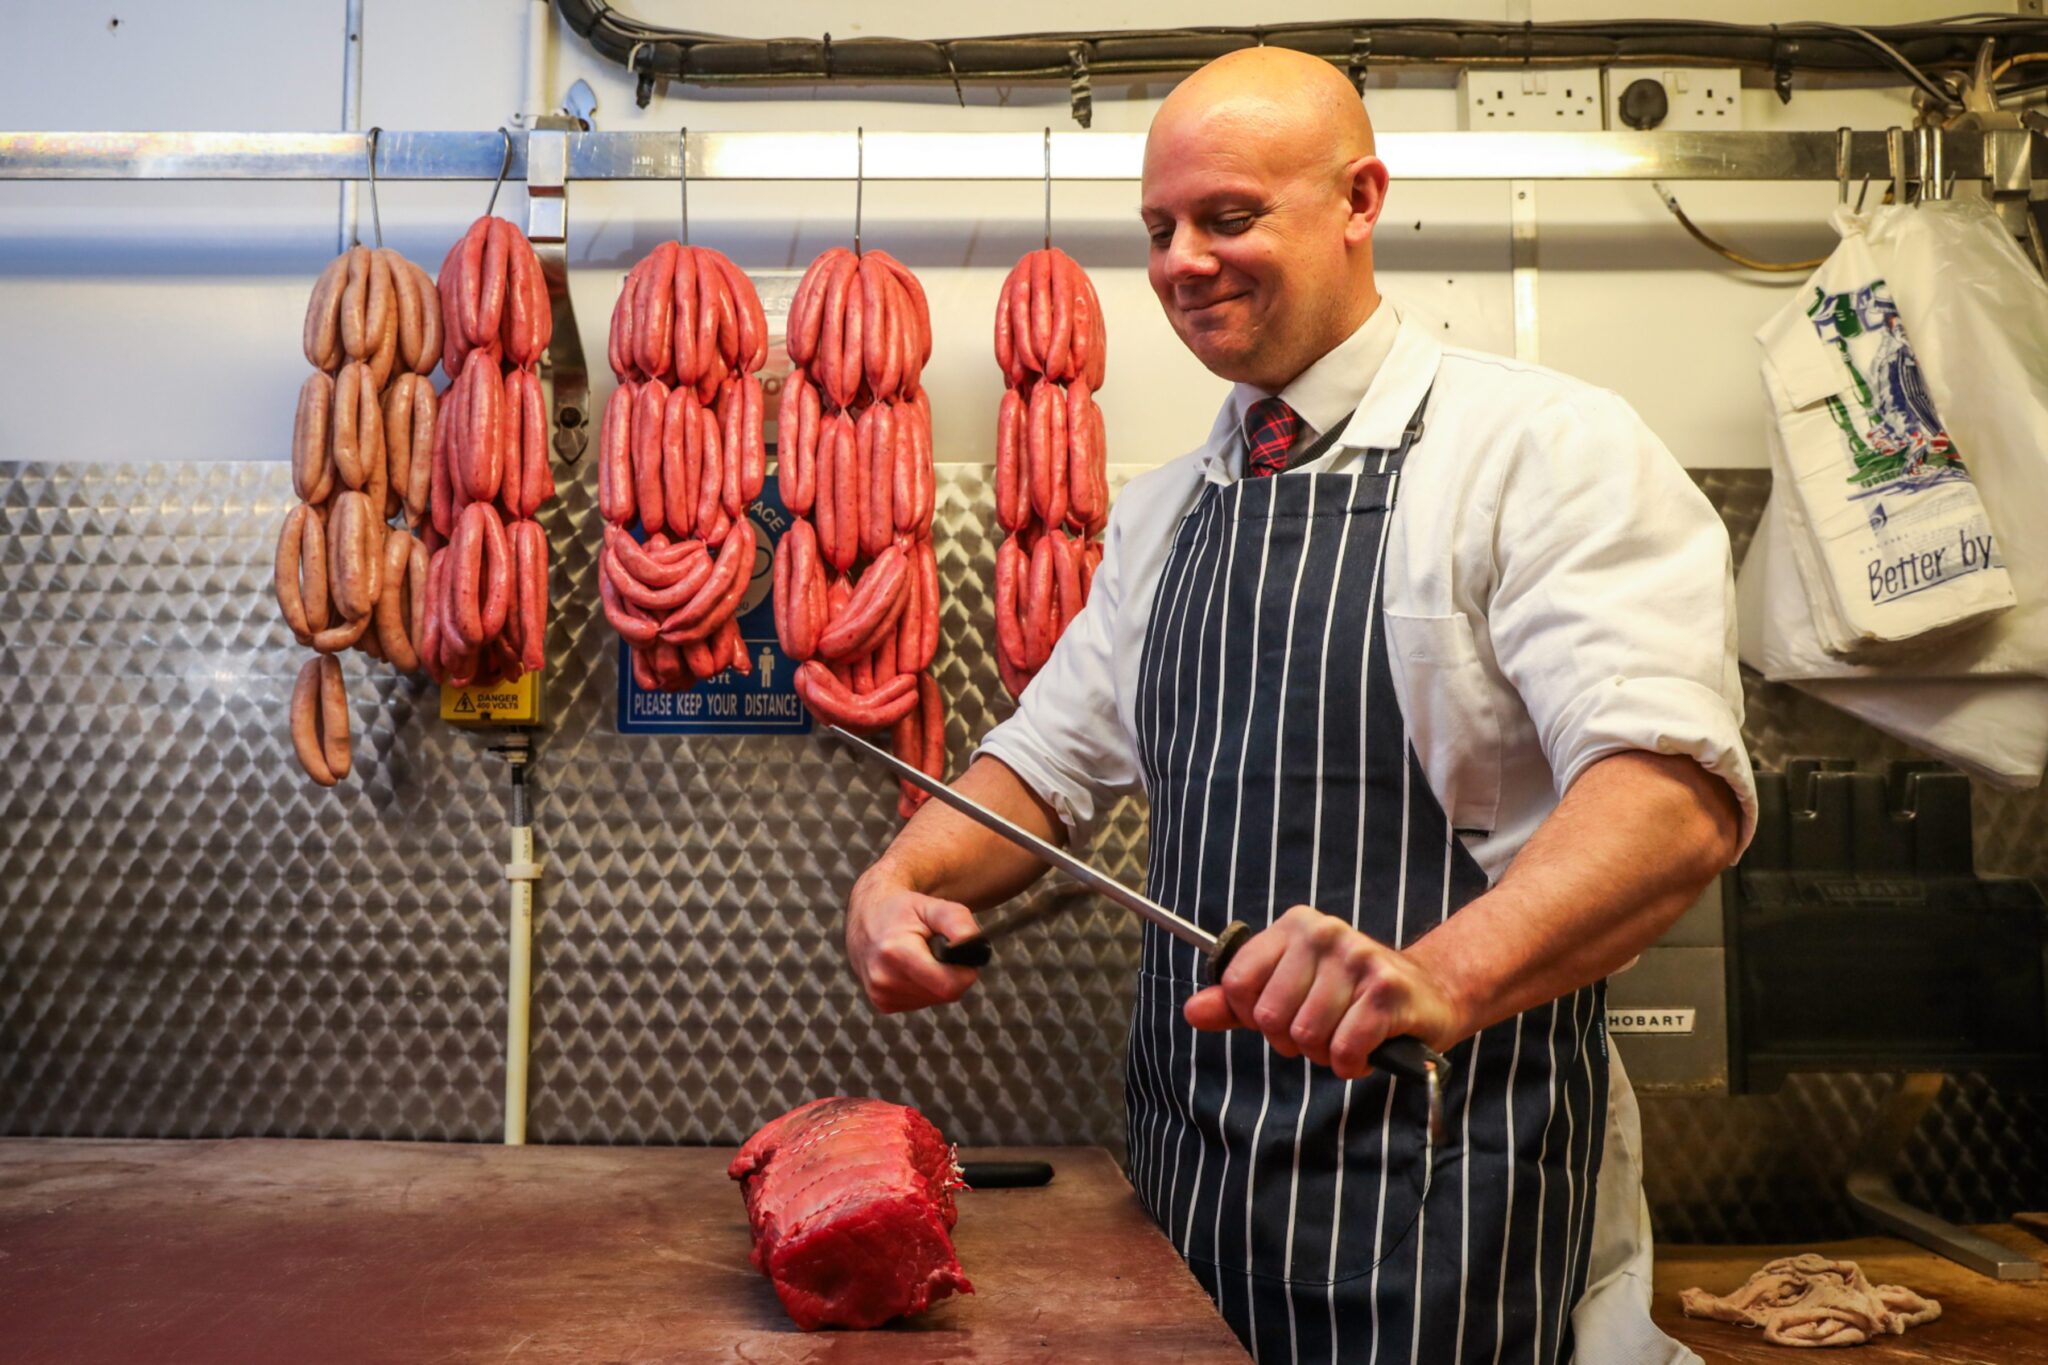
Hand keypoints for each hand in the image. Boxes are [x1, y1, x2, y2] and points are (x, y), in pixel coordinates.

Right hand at [845, 861, 983, 1013]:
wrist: (867, 916)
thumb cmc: (904, 910)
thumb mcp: (934, 906)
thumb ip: (958, 922)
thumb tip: (974, 947)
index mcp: (896, 953)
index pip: (949, 986)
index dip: (964, 972)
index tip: (960, 955)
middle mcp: (884, 979)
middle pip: (945, 994)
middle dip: (951, 974)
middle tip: (938, 950)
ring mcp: (881, 995)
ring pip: (935, 999)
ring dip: (937, 981)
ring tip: (921, 957)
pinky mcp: (882, 1003)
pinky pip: (921, 1002)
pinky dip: (924, 987)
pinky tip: (911, 968)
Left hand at [1183, 905, 1462, 1077]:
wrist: (1431, 992)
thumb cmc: (1351, 996)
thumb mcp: (1290, 991)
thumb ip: (1238, 1003)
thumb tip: (1191, 1011)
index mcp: (1295, 925)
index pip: (1236, 983)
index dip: (1251, 1016)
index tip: (1279, 1017)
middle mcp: (1324, 933)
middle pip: (1270, 1015)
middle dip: (1291, 1040)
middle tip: (1320, 1030)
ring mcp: (1358, 958)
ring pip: (1306, 1035)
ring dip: (1325, 1053)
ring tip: (1346, 1036)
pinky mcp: (1387, 991)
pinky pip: (1344, 1049)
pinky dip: (1351, 1064)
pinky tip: (1366, 1050)